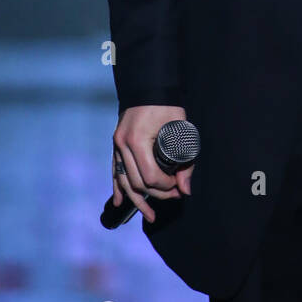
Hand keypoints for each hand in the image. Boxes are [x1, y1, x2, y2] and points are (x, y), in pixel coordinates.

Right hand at [111, 105, 192, 223]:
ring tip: (150, 215)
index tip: (178, 185)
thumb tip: (185, 189)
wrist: (150, 86)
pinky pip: (115, 171)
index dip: (165, 186)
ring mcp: (116, 146)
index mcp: (137, 140)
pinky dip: (118, 188)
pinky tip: (120, 203)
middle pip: (136, 182)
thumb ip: (185, 160)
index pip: (149, 176)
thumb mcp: (180, 129)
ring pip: (123, 181)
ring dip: (137, 200)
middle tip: (173, 195)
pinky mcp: (116, 146)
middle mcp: (122, 145)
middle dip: (156, 194)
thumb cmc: (167, 106)